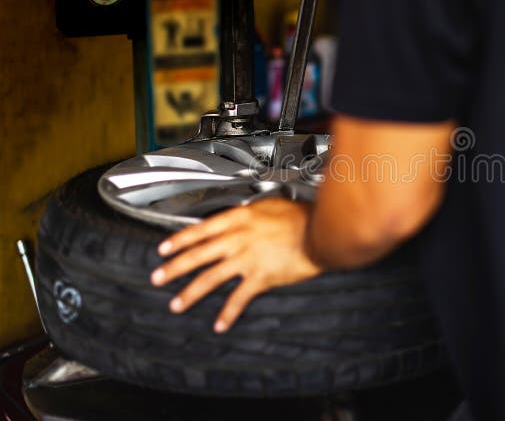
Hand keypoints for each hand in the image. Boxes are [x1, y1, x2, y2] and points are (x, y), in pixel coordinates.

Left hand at [150, 198, 321, 332]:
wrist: (321, 233)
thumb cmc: (303, 218)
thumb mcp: (272, 205)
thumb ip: (252, 213)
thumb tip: (244, 214)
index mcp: (239, 219)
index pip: (200, 229)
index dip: (179, 240)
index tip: (164, 248)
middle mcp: (238, 238)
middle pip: (198, 254)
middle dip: (174, 268)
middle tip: (158, 277)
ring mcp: (247, 258)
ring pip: (210, 278)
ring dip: (190, 293)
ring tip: (177, 303)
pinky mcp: (261, 277)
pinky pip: (239, 298)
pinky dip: (228, 313)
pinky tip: (220, 323)